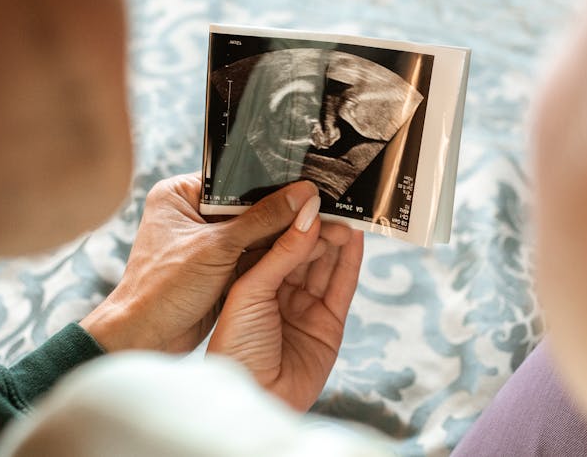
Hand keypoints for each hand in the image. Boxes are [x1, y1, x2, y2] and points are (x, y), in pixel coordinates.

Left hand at [80, 174, 332, 352]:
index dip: (271, 181)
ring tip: (322, 226)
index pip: (235, 178)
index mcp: (180, 194)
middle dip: (281, 211)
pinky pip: (252, 254)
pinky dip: (272, 256)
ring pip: (254, 231)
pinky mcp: (218, 267)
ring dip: (281, 235)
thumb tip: (305, 194)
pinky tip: (305, 251)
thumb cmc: (163, 288)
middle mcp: (193, 212)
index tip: (307, 181)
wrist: (144, 339)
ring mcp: (207, 241)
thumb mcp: (217, 248)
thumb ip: (263, 219)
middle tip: (322, 205)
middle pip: (249, 204)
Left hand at [208, 201, 364, 410]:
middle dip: (315, 222)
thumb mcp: (249, 288)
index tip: (305, 188)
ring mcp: (299, 306)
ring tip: (346, 214)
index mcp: (244, 278)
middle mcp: (271, 288)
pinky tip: (354, 239)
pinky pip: (340, 286)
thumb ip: (280, 249)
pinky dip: (348, 262)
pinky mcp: (326, 324)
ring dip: (333, 238)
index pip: (267, 233)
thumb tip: (308, 211)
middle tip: (333, 199)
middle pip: (298, 246)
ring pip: (321, 262)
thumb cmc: (232, 345)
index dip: (286, 212)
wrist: (250, 399)